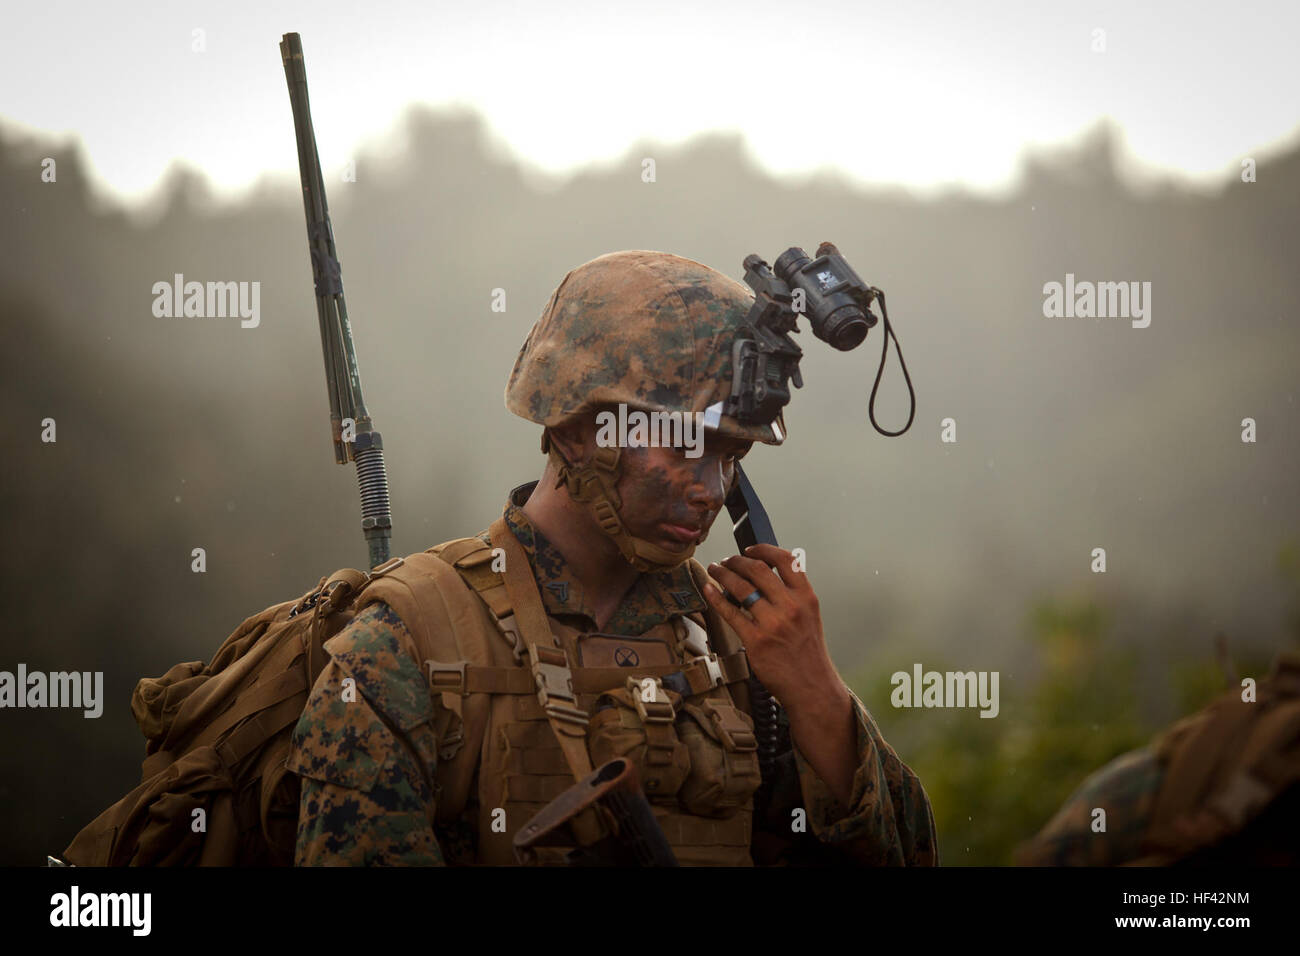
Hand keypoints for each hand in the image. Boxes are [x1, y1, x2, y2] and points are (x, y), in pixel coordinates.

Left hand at [701, 544, 843, 712]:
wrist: (812, 687)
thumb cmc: (808, 652)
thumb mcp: (810, 616)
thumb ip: (793, 595)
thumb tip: (768, 573)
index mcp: (807, 598)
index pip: (786, 560)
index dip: (764, 549)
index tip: (749, 549)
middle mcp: (791, 607)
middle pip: (757, 569)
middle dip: (736, 561)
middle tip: (727, 561)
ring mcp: (773, 624)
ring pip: (740, 587)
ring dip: (723, 574)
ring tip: (715, 570)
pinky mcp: (756, 641)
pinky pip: (730, 612)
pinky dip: (715, 597)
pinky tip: (708, 590)